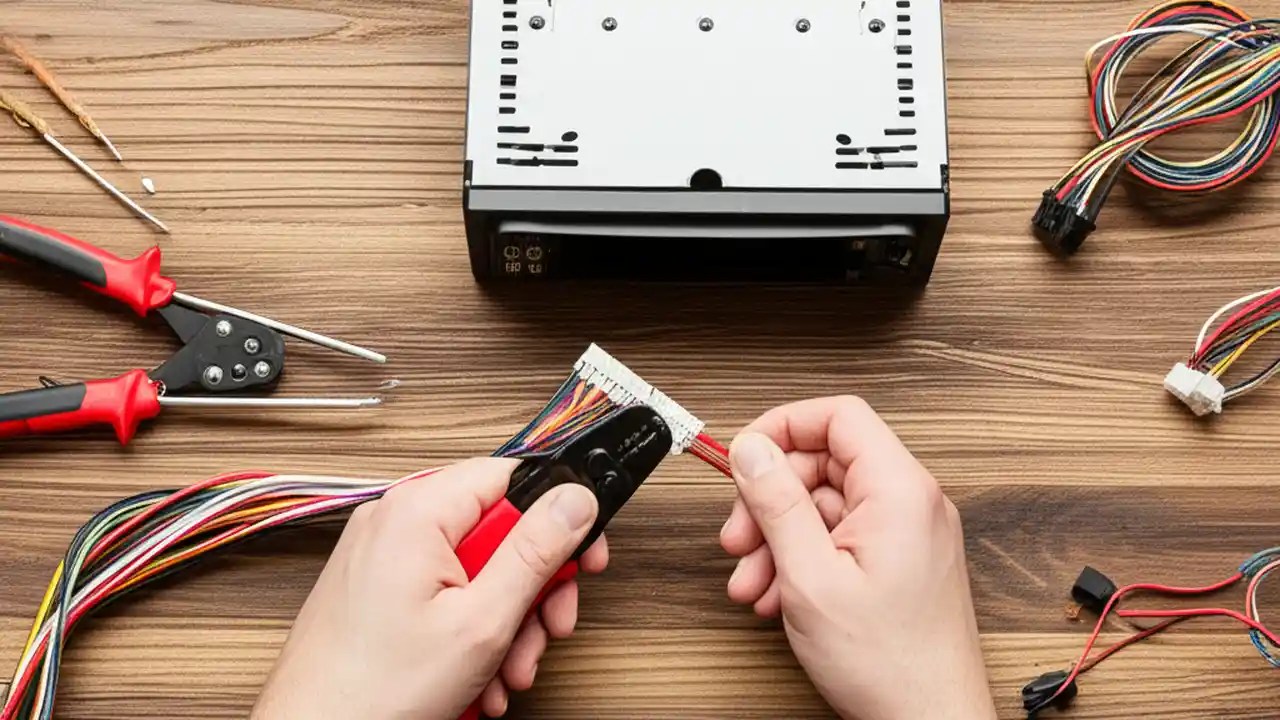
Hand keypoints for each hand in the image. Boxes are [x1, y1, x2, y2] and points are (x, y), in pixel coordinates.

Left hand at [253, 458, 606, 719]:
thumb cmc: (374, 691)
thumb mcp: (482, 621)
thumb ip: (535, 551)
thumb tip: (575, 499)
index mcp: (418, 511)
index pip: (513, 475)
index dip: (559, 514)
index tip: (584, 552)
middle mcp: (394, 521)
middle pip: (499, 527)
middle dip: (533, 586)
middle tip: (551, 624)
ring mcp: (382, 555)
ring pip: (477, 568)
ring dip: (508, 620)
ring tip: (508, 669)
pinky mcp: (377, 588)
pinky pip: (446, 591)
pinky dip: (472, 630)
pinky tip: (479, 677)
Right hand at [720, 397, 995, 719]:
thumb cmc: (890, 664)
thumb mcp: (810, 576)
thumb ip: (777, 503)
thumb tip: (752, 450)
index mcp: (899, 491)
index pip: (838, 417)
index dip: (783, 426)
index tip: (744, 455)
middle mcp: (911, 504)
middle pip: (822, 464)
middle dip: (769, 499)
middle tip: (738, 539)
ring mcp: (906, 534)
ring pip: (823, 507)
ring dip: (778, 539)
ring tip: (754, 583)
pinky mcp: (898, 562)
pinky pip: (839, 538)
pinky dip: (802, 560)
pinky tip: (779, 596)